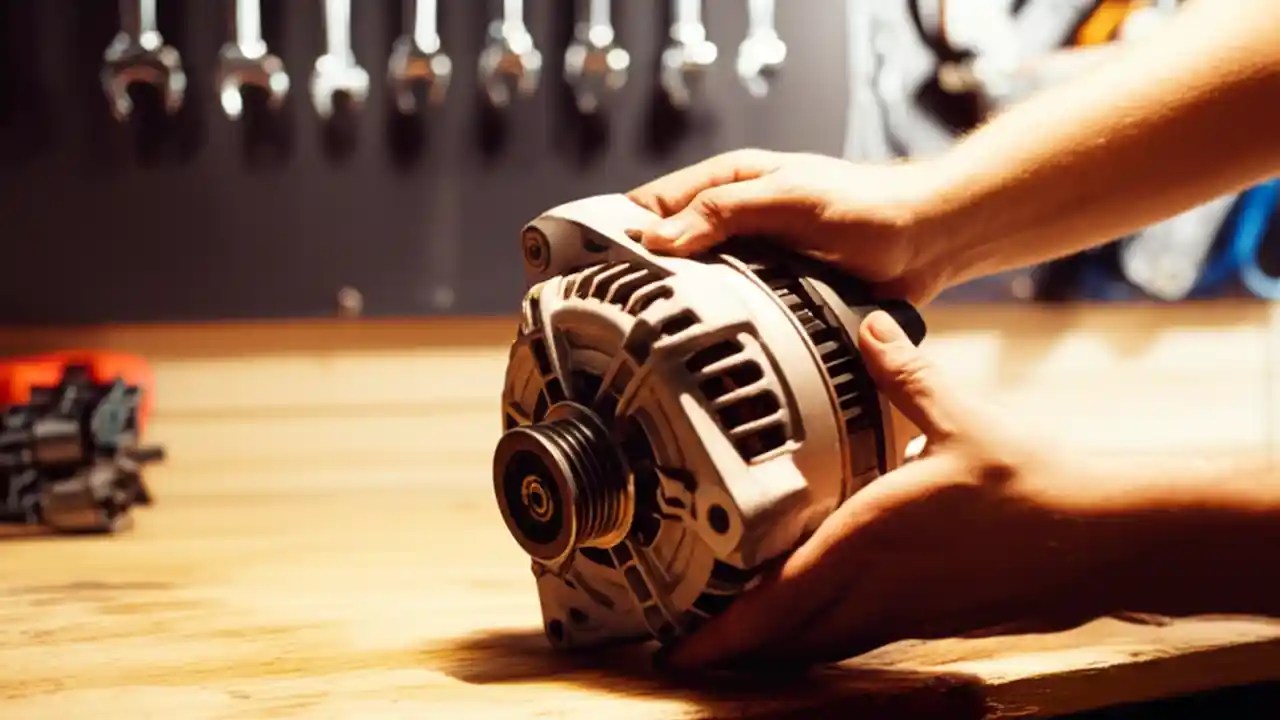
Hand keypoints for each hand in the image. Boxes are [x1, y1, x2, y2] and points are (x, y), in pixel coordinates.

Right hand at [626, 149, 952, 303]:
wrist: (928, 241)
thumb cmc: (869, 206)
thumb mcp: (789, 198)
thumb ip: (723, 212)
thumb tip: (660, 236)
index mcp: (730, 184)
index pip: (654, 204)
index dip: (621, 229)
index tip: (595, 263)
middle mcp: (736, 220)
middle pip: (669, 249)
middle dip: (646, 275)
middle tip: (624, 310)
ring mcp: (754, 258)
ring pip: (698, 284)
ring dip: (684, 304)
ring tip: (660, 333)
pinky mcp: (776, 292)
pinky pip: (734, 309)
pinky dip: (720, 323)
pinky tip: (710, 343)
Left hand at [659, 310, 1138, 671]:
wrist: (1106, 539)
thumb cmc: (1035, 484)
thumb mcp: (962, 417)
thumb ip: (906, 372)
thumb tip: (872, 325)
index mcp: (873, 537)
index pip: (781, 596)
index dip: (726, 630)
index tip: (682, 647)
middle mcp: (881, 587)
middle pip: (788, 637)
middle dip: (733, 649)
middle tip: (684, 647)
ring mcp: (906, 613)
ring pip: (821, 646)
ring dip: (774, 649)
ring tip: (729, 644)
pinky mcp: (930, 621)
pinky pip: (856, 642)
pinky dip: (819, 643)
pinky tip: (808, 629)